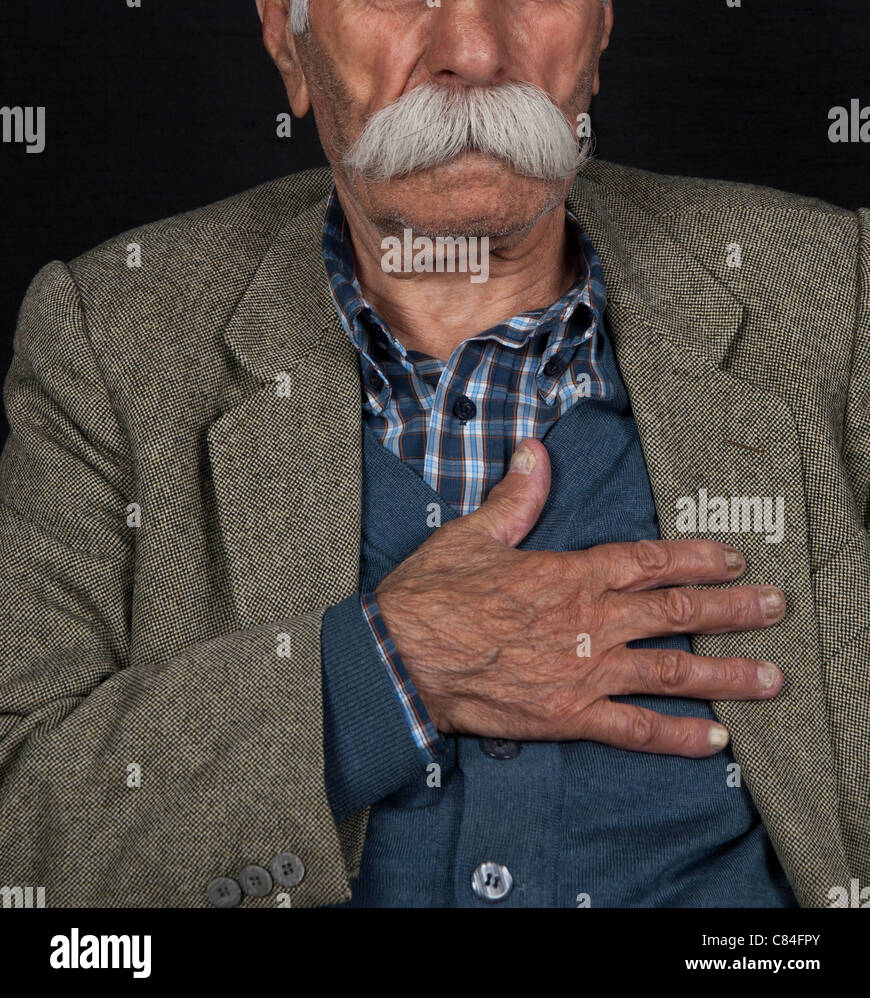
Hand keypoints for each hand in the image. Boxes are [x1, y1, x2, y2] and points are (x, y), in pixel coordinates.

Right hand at [375, 439, 785, 755]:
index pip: (649, 562)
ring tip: (772, 679)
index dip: (697, 559)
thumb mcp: (473, 534)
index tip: (733, 559)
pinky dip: (678, 737)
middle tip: (776, 608)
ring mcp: (584, 672)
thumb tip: (534, 451)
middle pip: (676, 613)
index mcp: (570, 574)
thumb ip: (516, 497)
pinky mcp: (569, 716)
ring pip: (670, 672)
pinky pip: (635, 730)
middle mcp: (590, 622)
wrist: (400, 660)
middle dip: (733, 610)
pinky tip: (716, 741)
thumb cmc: (432, 595)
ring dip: (727, 675)